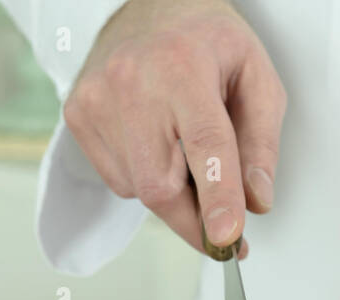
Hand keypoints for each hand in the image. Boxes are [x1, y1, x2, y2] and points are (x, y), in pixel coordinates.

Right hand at [64, 0, 286, 254]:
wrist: (148, 8)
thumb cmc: (205, 42)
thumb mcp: (256, 77)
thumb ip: (261, 143)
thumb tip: (255, 201)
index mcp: (183, 65)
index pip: (204, 144)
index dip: (217, 197)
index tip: (226, 237)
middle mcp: (131, 81)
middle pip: (160, 184)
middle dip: (196, 219)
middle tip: (225, 227)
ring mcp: (97, 101)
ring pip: (141, 190)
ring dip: (173, 190)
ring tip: (183, 144)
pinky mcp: (78, 116)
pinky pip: (120, 180)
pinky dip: (147, 176)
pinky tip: (156, 141)